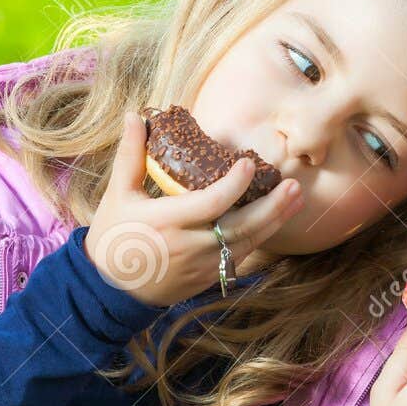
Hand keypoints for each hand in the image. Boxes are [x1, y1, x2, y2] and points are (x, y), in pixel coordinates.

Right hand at [84, 111, 303, 306]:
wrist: (109, 289)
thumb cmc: (113, 236)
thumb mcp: (118, 195)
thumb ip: (130, 155)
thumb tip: (133, 116)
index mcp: (166, 221)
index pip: (209, 203)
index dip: (233, 185)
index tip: (249, 164)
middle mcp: (188, 246)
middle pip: (239, 226)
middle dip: (271, 207)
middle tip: (293, 185)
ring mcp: (201, 265)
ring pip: (246, 243)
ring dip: (274, 221)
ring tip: (296, 198)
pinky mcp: (207, 277)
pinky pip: (240, 256)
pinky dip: (259, 237)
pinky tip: (275, 219)